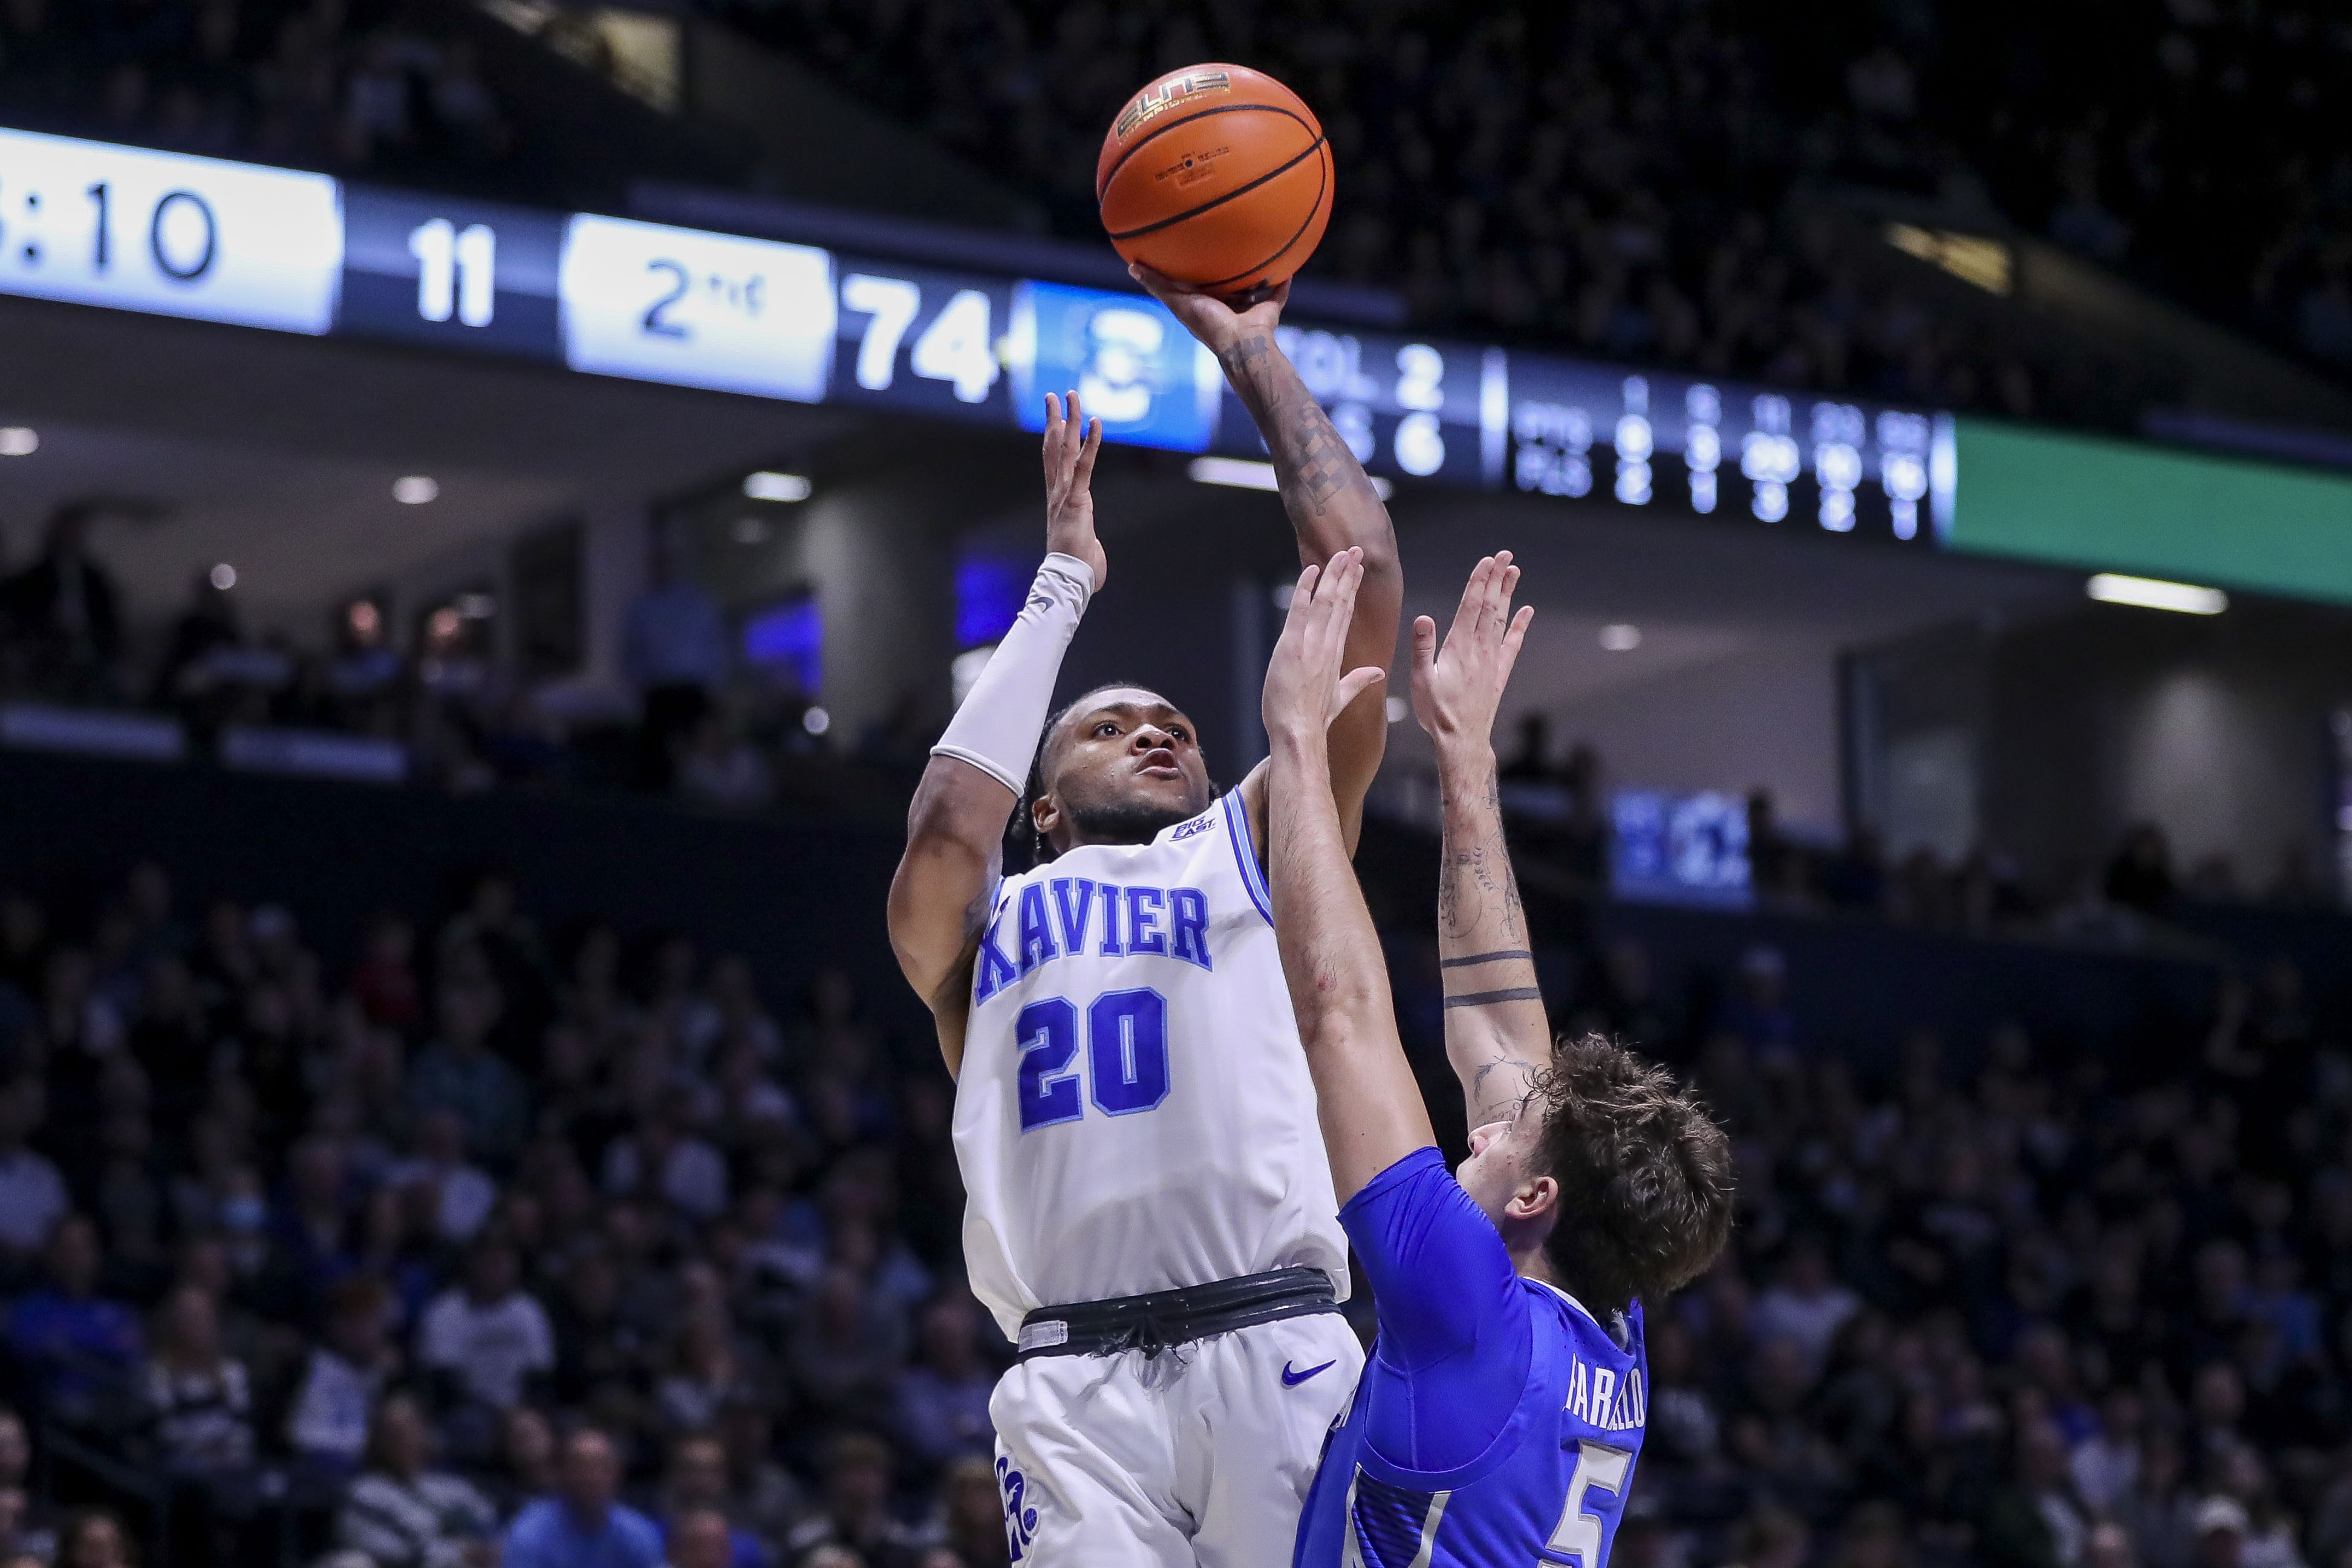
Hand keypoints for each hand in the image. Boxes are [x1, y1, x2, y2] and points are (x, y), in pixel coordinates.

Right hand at [1042, 391, 1106, 588]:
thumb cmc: (1078, 571)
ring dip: (1069, 419)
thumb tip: (1091, 557)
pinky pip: (1085, 465)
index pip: (1053, 462)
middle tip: (1055, 395)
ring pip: (1065, 449)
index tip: (1055, 417)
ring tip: (1071, 395)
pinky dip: (1091, 442)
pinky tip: (1095, 422)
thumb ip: (1087, 543)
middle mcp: (1058, 492)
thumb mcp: (1084, 548)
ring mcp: (1065, 495)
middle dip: (1055, 419)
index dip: (1053, 436)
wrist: (1068, 581)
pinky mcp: (1077, 501)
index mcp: (1060, 500)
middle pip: (1053, 448)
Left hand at [1129, 262, 1287, 354]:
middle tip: (1226, 246)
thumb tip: (1132, 266)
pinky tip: (1287, 267)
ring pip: (1250, 291)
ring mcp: (1248, 312)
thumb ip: (1158, 284)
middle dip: (1224, 273)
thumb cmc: (1207, 323)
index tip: (1191, 253)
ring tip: (1258, 252)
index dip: (1193, 273)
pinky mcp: (1268, 312)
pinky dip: (1282, 284)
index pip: (1196, 288)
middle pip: (1224, 288)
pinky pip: (1277, 294)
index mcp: (1205, 307)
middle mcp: (1226, 309)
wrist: (1240, 343)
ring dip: (1254, 278)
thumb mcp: (1178, 300)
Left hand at [1264, 548, 1386, 745]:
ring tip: (1340, 553)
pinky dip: (1305, 589)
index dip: (1352, 588)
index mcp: (1336, 654)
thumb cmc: (1315, 719)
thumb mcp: (1341, 697)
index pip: (1346, 613)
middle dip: (1347, 574)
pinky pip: (1300, 611)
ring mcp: (1311, 644)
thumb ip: (1359, 680)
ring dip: (1332, 575)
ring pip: (1325, 601)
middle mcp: (1327, 645)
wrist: (1300, 733)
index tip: (1357, 568)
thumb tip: (1377, 672)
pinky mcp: (1292, 647)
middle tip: (1354, 550)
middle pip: (1340, 601)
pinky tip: (1311, 570)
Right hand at [1410, 552, 1533, 749]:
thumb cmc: (1437, 712)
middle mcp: (1480, 649)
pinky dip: (1520, 625)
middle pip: (1490, 606)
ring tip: (1514, 572)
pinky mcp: (1499, 673)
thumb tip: (1423, 617)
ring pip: (1502, 619)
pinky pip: (1512, 644)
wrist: (1463, 739)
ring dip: (1508, 594)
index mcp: (1460, 647)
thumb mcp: (1420, 680)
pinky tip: (1526, 611)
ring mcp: (1492, 660)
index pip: (1472, 606)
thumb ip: (1422, 648)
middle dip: (1497, 578)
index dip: (1479, 581)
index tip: (1487, 560)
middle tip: (1505, 555)